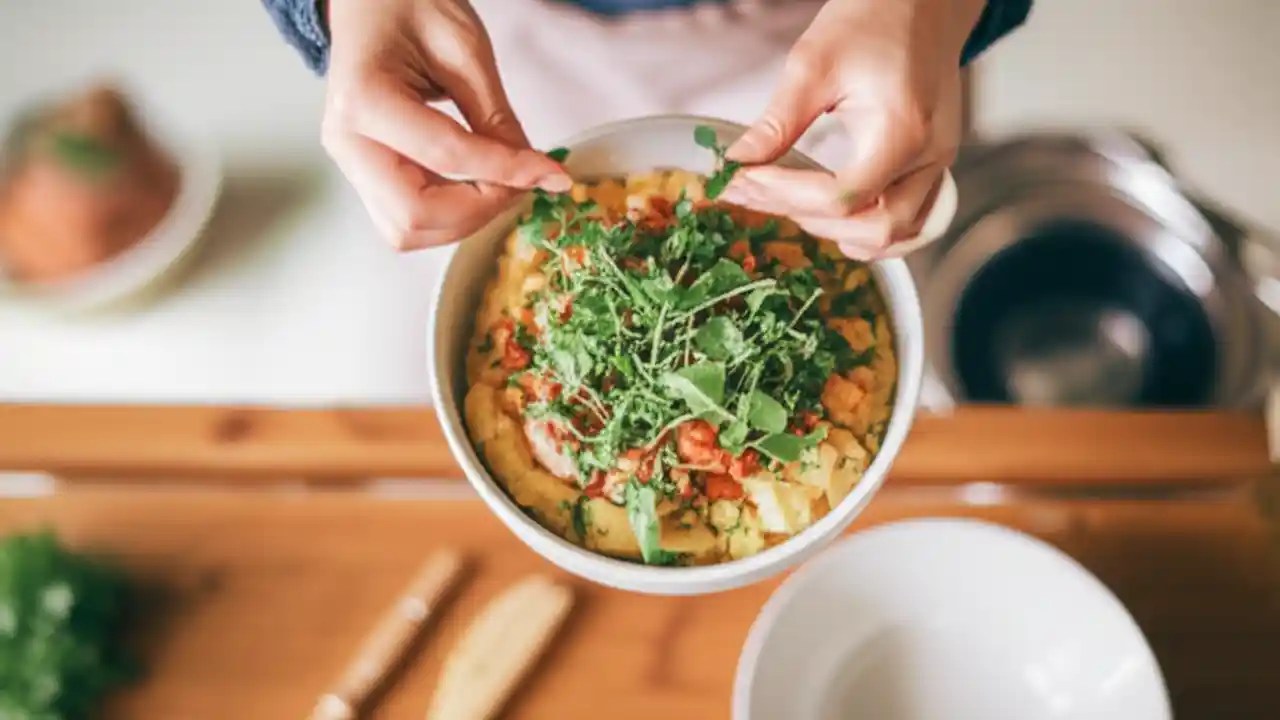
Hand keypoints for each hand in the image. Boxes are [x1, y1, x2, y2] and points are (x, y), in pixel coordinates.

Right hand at [322, 0, 570, 249]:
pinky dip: (447, 217)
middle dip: (479, 209)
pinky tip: (473, 185)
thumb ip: (497, 118)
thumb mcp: (465, 52)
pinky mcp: (362, 176)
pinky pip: (404, 220)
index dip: (507, 172)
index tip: (553, 175)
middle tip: (521, 181)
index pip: (445, 157)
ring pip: (407, 231)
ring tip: (498, 181)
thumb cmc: (410, 6)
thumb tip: (536, 175)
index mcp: (363, 98)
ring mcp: (349, 164)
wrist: (370, 1)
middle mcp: (345, 141)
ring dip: (463, 220)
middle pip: (414, 215)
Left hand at [723, 0, 984, 259]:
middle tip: (759, 195)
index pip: (842, 196)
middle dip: (809, 220)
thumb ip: (777, 122)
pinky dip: (871, 232)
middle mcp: (929, 156)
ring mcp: (937, 164)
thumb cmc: (871, 20)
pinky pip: (913, 223)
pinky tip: (831, 219)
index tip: (743, 180)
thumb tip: (736, 162)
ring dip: (842, 234)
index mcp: (902, 131)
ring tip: (790, 206)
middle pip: (875, 228)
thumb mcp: (812, 64)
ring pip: (899, 235)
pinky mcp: (933, 165)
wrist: (921, 1)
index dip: (785, 197)